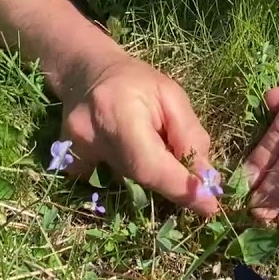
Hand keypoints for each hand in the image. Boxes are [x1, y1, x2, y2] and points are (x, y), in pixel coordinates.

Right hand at [58, 55, 218, 215]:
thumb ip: (189, 136)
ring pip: (127, 179)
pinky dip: (125, 171)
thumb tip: (207, 180)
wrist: (87, 72)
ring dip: (149, 170)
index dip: (181, 189)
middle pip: (140, 176)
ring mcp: (74, 150)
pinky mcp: (68, 161)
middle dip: (171, 178)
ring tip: (149, 140)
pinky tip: (124, 147)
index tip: (210, 206)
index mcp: (117, 111)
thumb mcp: (172, 96)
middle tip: (189, 168)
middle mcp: (90, 134)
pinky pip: (105, 179)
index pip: (150, 165)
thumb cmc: (135, 80)